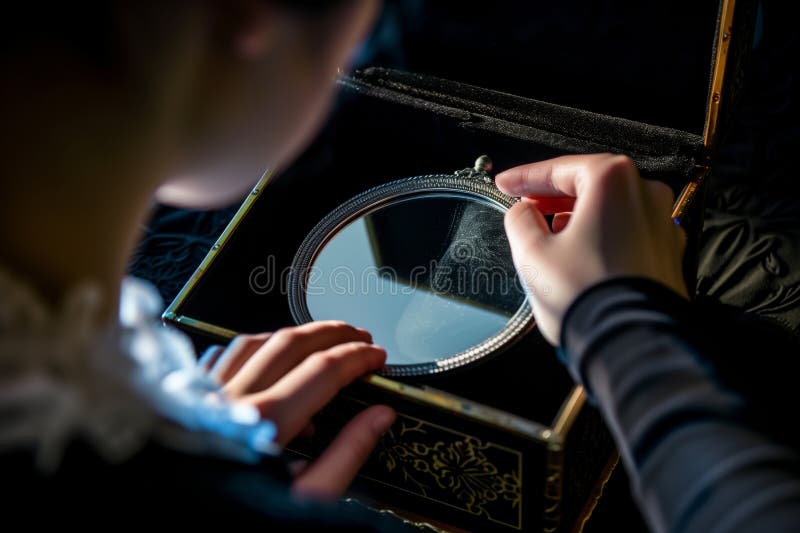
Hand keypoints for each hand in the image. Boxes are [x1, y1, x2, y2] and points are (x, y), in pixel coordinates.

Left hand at [200, 321, 394, 499]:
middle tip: (357, 336)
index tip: (376, 357)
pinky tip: (264, 357)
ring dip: (292, 337)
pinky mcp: (186, 404)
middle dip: (331, 334)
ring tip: (317, 341)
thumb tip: (380, 416)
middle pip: (290, 344)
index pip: (323, 370)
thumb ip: (346, 453)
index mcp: (265, 424)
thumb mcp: (307, 500)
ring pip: (252, 343)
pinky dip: (249, 351)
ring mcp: (204, 398)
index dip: (356, 357)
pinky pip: (218, 358)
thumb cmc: (243, 520)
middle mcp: (231, 401)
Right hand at [496, 154, 686, 344]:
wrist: (629, 342)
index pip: (559, 169)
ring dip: (577, 216)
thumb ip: (519, 220)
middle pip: (589, 185)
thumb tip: (522, 213)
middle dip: (553, 196)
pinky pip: (627, 233)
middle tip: (524, 205)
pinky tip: (579, 254)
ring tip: (548, 233)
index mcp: (613, 181)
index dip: (525, 177)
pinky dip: (601, 236)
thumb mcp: (531, 252)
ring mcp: (663, 225)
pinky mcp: (667, 255)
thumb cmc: (585, 294)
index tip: (505, 184)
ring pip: (610, 209)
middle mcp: (646, 195)